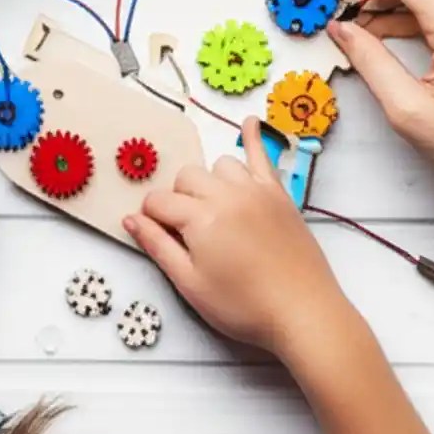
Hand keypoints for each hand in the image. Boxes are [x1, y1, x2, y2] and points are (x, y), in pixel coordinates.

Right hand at [123, 118, 348, 356]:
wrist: (302, 312)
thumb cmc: (244, 306)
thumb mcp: (190, 284)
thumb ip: (158, 246)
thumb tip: (131, 220)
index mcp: (200, 218)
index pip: (159, 202)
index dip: (149, 217)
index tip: (153, 232)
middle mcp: (228, 195)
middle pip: (187, 178)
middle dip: (178, 198)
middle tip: (185, 231)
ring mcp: (257, 191)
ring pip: (220, 165)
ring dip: (209, 181)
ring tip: (213, 209)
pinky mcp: (280, 195)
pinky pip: (264, 157)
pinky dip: (255, 138)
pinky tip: (249, 122)